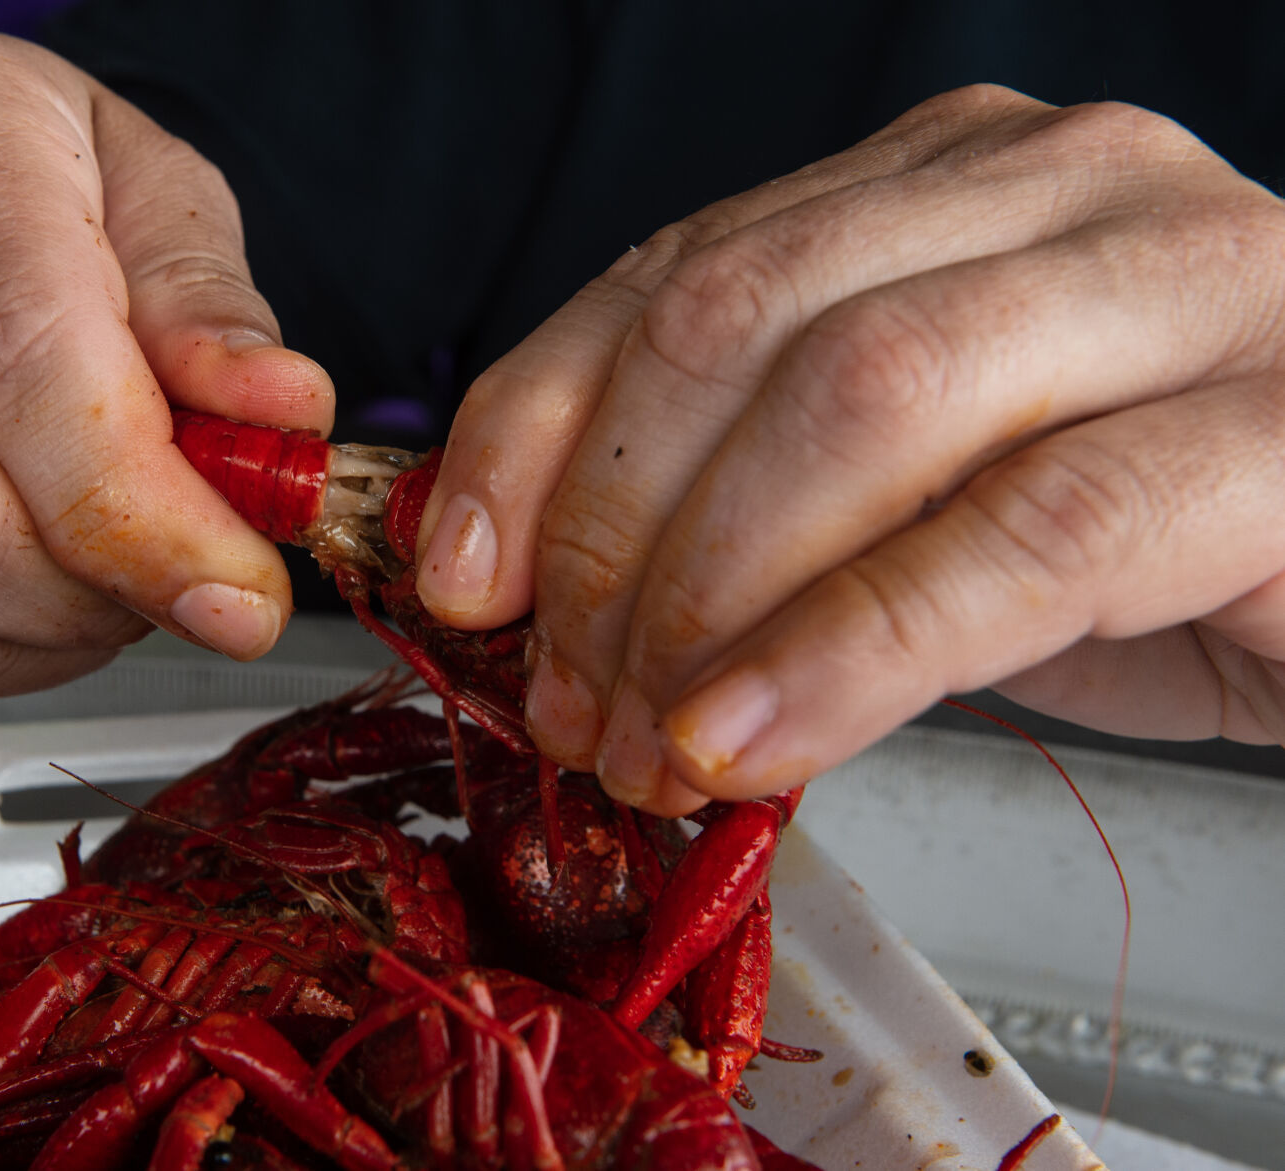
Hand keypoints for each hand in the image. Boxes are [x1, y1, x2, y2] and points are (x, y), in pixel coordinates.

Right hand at [0, 33, 331, 700]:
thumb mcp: (159, 197)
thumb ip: (216, 314)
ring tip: (98, 560)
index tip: (241, 590)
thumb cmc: (32, 182)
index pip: (19, 365)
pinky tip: (11, 573)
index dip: (141, 516)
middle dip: (101, 599)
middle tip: (184, 573)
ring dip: (46, 636)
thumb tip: (279, 417)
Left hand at [414, 84, 1284, 814]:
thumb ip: (758, 500)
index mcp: (951, 180)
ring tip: (654, 736)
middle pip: (746, 326)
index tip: (461, 571)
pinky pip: (1025, 534)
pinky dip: (854, 649)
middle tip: (571, 695)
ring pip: (867, 402)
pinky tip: (757, 735)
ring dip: (712, 596)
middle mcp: (1065, 188)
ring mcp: (1194, 282)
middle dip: (614, 534)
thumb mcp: (915, 497)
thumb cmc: (1165, 529)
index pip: (676, 273)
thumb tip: (543, 589)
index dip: (536, 429)